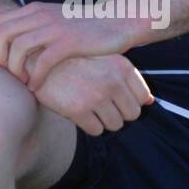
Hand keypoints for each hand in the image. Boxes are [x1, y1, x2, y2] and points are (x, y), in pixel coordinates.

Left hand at [0, 0, 139, 91]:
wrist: (119, 20)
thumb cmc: (87, 27)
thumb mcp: (55, 21)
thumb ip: (34, 28)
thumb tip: (13, 44)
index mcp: (34, 9)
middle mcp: (40, 15)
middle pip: (1, 34)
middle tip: (2, 75)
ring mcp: (54, 28)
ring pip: (18, 48)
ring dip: (14, 69)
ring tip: (20, 82)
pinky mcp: (69, 42)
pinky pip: (42, 62)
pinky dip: (34, 77)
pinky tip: (35, 88)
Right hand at [31, 54, 153, 135]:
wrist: (37, 58)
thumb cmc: (72, 60)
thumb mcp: (103, 60)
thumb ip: (128, 79)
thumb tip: (151, 102)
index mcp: (121, 66)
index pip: (143, 98)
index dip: (130, 102)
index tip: (116, 99)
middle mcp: (113, 80)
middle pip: (132, 114)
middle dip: (118, 114)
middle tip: (100, 105)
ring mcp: (97, 95)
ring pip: (115, 124)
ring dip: (103, 121)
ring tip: (88, 106)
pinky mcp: (79, 109)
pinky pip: (96, 130)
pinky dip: (88, 125)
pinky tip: (78, 111)